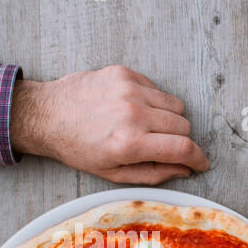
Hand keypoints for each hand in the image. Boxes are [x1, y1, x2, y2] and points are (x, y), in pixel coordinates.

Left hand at [10, 65, 209, 183]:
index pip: (184, 148)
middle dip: (180, 140)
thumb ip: (154, 174)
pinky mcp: (123, 73)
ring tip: (150, 126)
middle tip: (164, 145)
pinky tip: (135, 109)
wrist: (47, 115)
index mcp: (130, 143)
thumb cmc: (78, 147)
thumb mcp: (114, 173)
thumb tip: (184, 169)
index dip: (199, 158)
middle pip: (184, 126)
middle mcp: (132, 114)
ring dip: (170, 119)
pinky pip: (157, 89)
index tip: (201, 162)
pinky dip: (154, 101)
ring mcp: (128, 90)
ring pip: (176, 106)